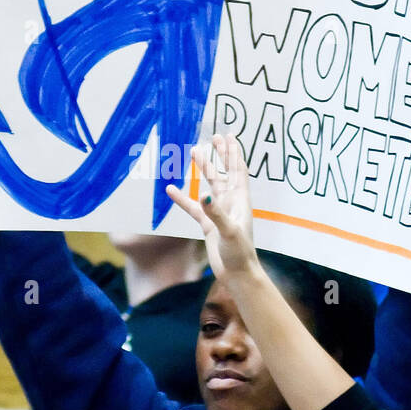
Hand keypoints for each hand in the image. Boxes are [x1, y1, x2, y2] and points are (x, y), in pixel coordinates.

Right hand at [166, 135, 257, 281]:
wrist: (236, 274)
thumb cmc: (239, 253)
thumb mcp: (229, 232)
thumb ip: (217, 213)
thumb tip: (204, 195)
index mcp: (240, 200)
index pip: (238, 170)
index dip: (234, 152)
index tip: (229, 136)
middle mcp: (230, 202)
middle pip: (225, 172)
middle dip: (220, 154)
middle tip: (214, 137)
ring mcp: (218, 212)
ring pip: (209, 185)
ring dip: (203, 169)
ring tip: (194, 152)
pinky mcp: (208, 224)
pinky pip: (193, 207)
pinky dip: (182, 199)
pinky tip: (170, 190)